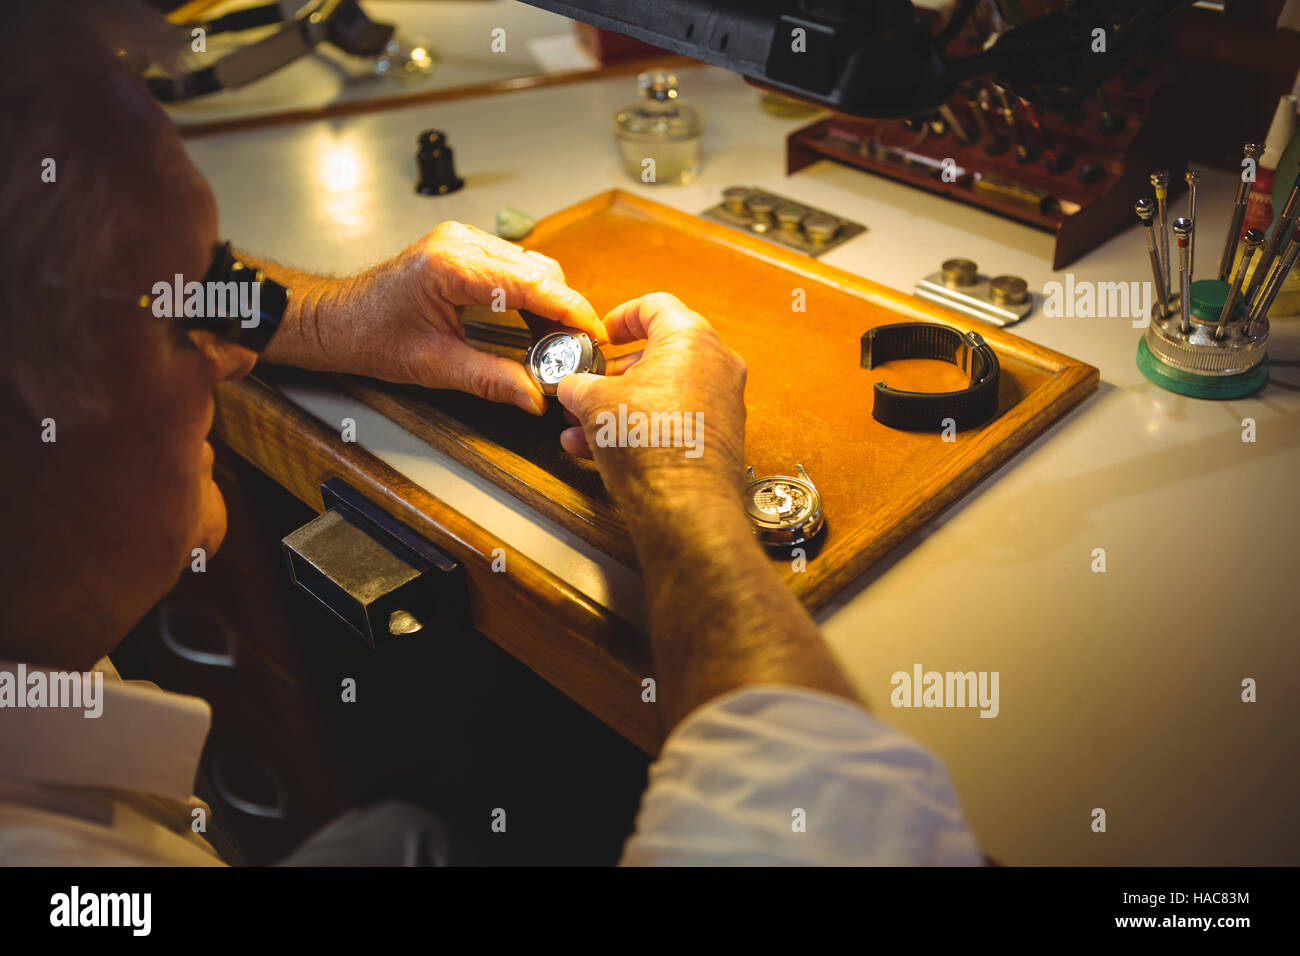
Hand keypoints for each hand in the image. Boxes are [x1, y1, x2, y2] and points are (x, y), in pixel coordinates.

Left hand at [263, 222, 605, 414]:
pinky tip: (534, 322)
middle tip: (578, 347)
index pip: (531, 283)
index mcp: (452, 266)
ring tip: (557, 340)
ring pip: (531, 265)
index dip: (570, 310)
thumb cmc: (370, 336)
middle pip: (539, 270)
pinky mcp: (463, 247)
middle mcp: (460, 242)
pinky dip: (531, 292)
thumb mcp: (434, 366)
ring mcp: (462, 239)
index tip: (595, 333)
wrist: (337, 320)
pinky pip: (514, 264)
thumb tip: (534, 396)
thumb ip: (490, 379)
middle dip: (564, 308)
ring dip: (550, 300)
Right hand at [554, 293, 747, 514]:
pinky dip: (640, 426)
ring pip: (663, 391)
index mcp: (691, 337)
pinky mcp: (719, 437)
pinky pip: (673, 420)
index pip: (655, 305)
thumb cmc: (649, 441)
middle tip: (589, 383)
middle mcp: (717, 364)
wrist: (683, 502)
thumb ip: (579, 384)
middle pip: (659, 352)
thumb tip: (571, 387)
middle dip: (615, 372)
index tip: (603, 333)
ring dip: (620, 404)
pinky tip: (598, 448)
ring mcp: (722, 402)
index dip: (620, 316)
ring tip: (582, 423)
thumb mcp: (594, 401)